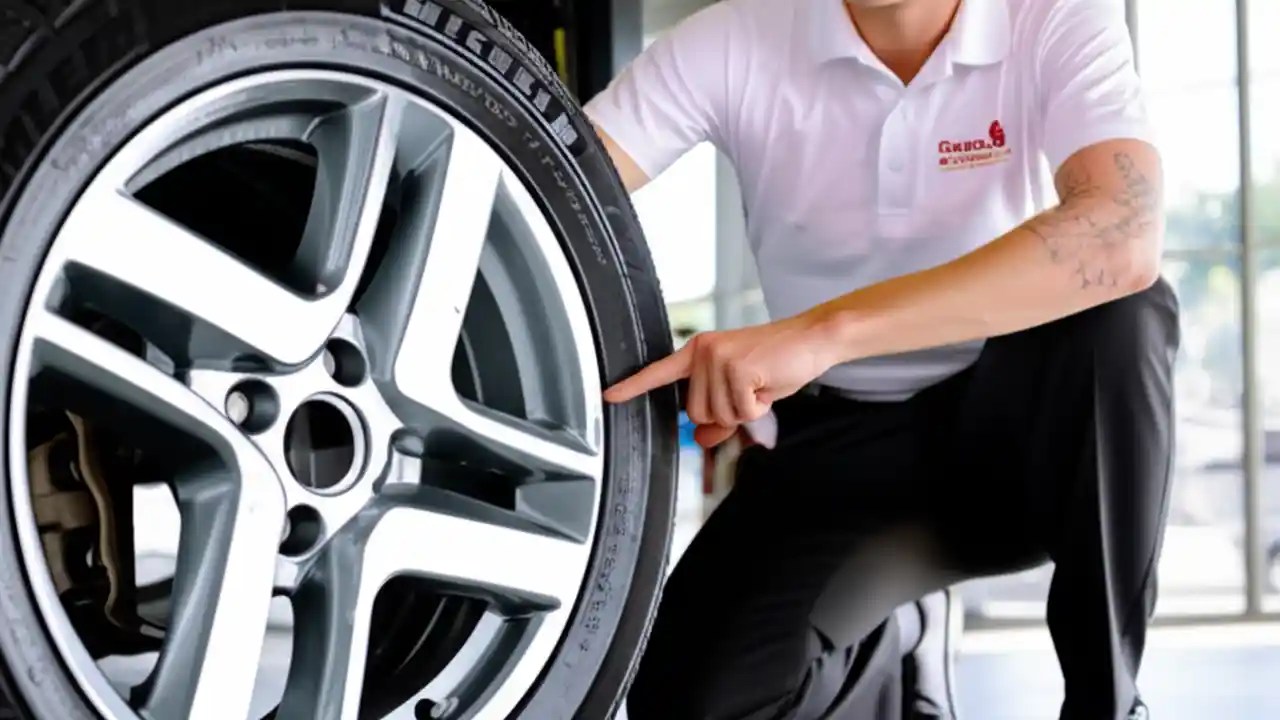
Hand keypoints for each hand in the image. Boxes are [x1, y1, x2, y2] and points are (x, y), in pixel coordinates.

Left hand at [604, 314, 835, 446]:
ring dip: (744, 409)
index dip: (633, 387)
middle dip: (727, 412)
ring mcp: (718, 359)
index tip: (609, 396)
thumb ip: (718, 416)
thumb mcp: (743, 392)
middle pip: (697, 412)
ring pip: (718, 415)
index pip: (659, 373)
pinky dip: (759, 408)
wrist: (810, 339)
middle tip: (749, 390)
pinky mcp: (736, 368)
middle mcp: (703, 352)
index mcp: (699, 351)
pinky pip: (741, 413)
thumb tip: (699, 438)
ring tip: (759, 384)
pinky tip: (767, 384)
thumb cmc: (776, 362)